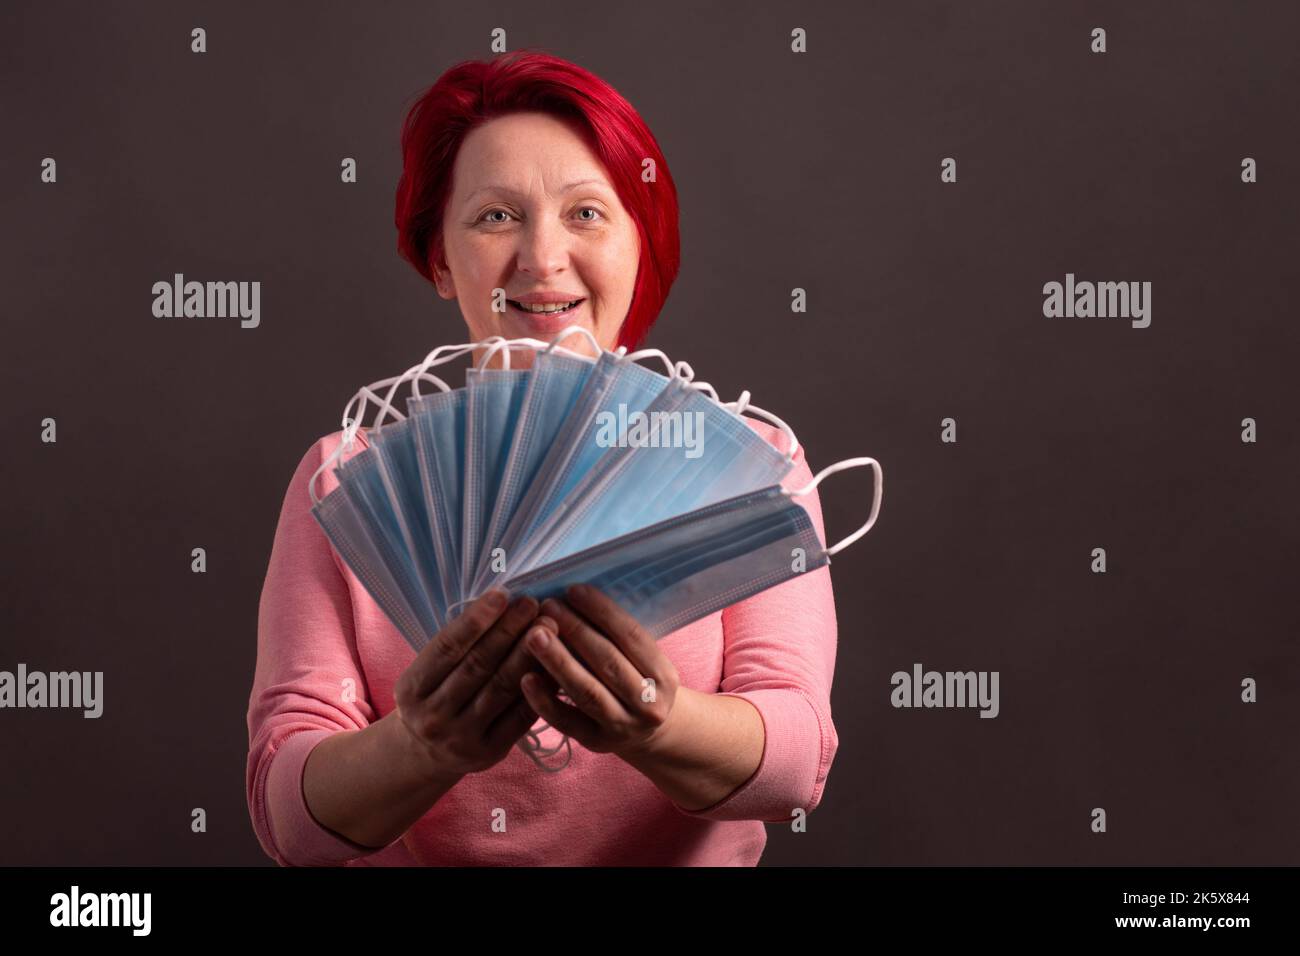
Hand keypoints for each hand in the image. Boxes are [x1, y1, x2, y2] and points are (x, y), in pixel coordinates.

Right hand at [392, 589, 553, 776]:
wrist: (425, 754)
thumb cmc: (434, 697)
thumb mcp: (427, 673)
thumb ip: (457, 645)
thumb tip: (500, 602)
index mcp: (412, 689)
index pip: (446, 647)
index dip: (475, 620)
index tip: (502, 594)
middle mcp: (433, 716)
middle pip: (477, 666)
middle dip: (508, 631)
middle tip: (533, 603)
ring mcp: (461, 737)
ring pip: (502, 688)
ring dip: (528, 653)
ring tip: (549, 626)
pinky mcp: (490, 752)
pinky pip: (521, 715)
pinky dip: (540, 686)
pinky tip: (556, 662)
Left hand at [521, 584, 681, 759]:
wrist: (651, 733)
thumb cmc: (639, 682)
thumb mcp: (645, 661)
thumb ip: (617, 637)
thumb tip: (575, 598)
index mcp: (664, 676)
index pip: (632, 637)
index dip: (602, 611)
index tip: (573, 590)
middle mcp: (648, 704)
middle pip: (608, 662)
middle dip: (575, 631)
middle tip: (547, 607)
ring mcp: (622, 726)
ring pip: (586, 692)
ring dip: (557, 660)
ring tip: (533, 635)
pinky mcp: (595, 742)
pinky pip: (566, 721)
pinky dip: (544, 700)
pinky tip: (525, 678)